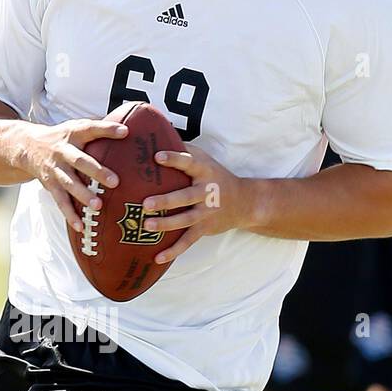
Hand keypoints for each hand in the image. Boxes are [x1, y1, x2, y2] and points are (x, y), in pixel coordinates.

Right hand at [25, 116, 126, 231]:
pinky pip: (61, 201)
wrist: (28, 146)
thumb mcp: (76, 127)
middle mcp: (63, 151)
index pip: (90, 129)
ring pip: (70, 184)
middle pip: (80, 161)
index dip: (107, 129)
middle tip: (114, 182)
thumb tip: (128, 129)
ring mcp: (55, 169)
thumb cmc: (62, 137)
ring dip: (83, 195)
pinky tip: (80, 227)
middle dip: (97, 172)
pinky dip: (70, 215)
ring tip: (98, 206)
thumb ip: (98, 129)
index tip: (125, 132)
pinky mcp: (50, 185)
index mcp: (73, 134)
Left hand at [142, 146, 247, 263]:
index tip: (157, 156)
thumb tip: (157, 133)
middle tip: (146, 203)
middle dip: (166, 201)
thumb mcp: (205, 160)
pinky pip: (187, 242)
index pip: (188, 163)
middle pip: (184, 197)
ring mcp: (205, 213)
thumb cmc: (215, 176)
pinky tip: (157, 257)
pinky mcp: (204, 229)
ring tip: (147, 226)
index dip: (174, 159)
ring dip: (165, 225)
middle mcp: (205, 192)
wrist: (245, 202)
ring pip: (184, 220)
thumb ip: (184, 150)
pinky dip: (173, 251)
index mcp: (204, 171)